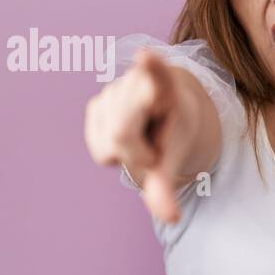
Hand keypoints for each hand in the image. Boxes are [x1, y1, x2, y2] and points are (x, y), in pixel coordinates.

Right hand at [84, 49, 197, 224]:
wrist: (170, 113)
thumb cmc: (176, 131)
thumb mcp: (178, 154)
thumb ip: (169, 184)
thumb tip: (170, 219)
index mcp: (166, 87)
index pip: (157, 76)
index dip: (151, 68)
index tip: (146, 55)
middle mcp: (136, 82)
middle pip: (122, 134)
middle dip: (138, 155)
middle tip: (156, 154)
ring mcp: (112, 93)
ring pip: (109, 146)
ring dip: (128, 155)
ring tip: (144, 140)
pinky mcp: (96, 106)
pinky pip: (101, 150)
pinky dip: (114, 154)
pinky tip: (127, 138)